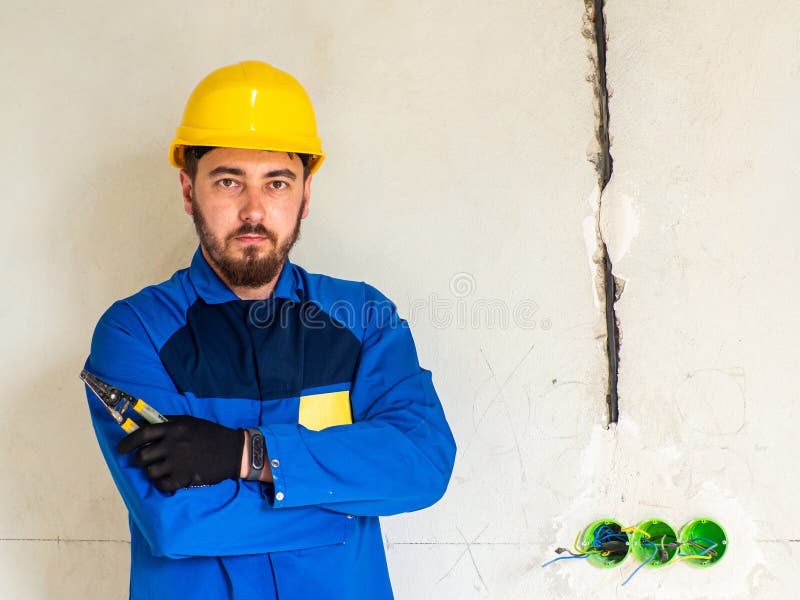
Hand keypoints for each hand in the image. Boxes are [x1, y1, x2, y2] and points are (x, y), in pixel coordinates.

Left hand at [117, 415, 244, 491]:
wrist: (233, 450)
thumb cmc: (210, 434)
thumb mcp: (189, 421)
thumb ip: (167, 422)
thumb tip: (142, 424)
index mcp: (174, 428)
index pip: (142, 434)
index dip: (127, 442)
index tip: (121, 449)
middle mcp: (173, 444)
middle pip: (142, 456)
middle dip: (140, 460)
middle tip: (146, 461)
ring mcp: (178, 462)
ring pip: (150, 472)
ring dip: (152, 472)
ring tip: (162, 469)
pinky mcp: (184, 477)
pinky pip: (162, 485)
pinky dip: (162, 484)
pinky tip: (169, 480)